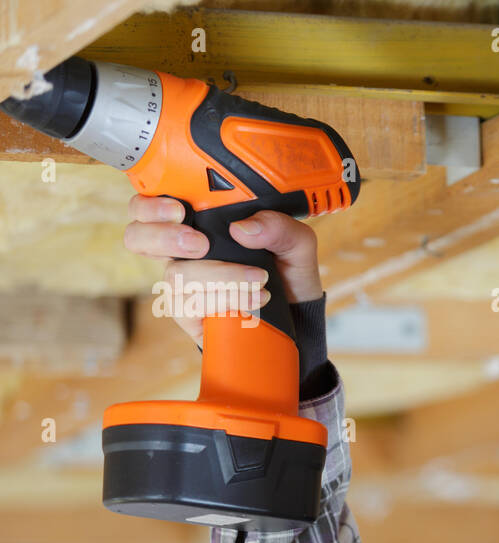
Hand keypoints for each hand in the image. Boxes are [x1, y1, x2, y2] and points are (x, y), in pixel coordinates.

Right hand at [123, 196, 321, 347]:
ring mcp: (183, 284)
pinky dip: (225, 300)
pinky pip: (189, 306)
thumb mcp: (296, 243)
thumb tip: (241, 229)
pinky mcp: (188, 314)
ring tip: (259, 279)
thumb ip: (279, 227)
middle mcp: (182, 252)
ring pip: (174, 275)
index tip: (179, 211)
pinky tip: (254, 299)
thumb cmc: (287, 272)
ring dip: (220, 276)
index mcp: (199, 224)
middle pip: (137, 238)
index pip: (151, 205)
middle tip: (200, 245)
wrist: (296, 317)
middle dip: (162, 237)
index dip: (151, 206)